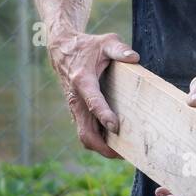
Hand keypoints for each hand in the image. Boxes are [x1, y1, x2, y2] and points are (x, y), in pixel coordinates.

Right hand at [47, 31, 138, 158]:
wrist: (61, 49)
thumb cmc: (87, 46)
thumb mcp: (105, 42)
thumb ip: (119, 49)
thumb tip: (134, 57)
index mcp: (83, 81)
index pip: (92, 102)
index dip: (103, 116)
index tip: (116, 127)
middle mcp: (76, 98)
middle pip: (85, 131)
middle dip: (102, 146)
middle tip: (123, 153)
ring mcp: (74, 107)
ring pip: (83, 135)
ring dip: (100, 146)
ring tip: (121, 152)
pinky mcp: (76, 111)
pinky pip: (84, 131)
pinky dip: (97, 140)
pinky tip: (113, 142)